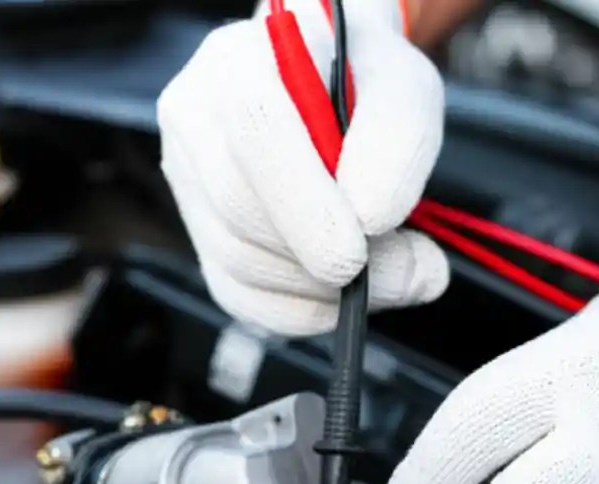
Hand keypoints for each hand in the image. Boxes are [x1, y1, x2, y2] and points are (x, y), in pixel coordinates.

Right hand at [157, 0, 449, 336]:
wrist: (335, 86)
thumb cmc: (365, 81)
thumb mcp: (404, 85)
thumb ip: (399, 137)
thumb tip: (373, 217)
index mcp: (238, 59)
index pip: (253, 128)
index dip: (302, 199)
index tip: (356, 253)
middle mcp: (194, 117)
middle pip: (236, 208)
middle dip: (323, 257)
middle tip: (410, 268)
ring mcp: (189, 181)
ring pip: (239, 261)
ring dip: (325, 288)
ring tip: (396, 268)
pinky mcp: (202, 234)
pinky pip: (242, 296)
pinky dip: (306, 309)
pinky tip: (351, 292)